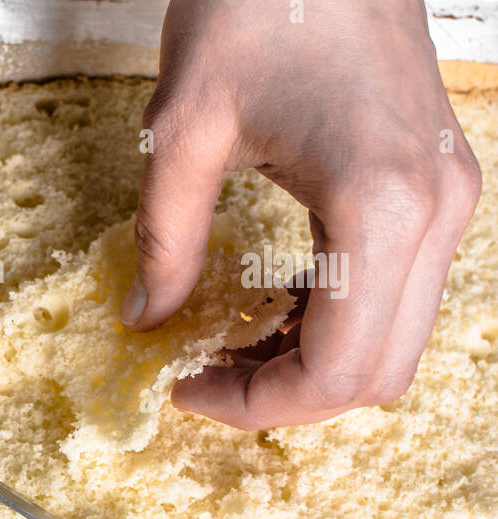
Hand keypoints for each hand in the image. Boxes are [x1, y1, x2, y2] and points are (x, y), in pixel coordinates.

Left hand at [124, 0, 480, 427]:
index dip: (256, 404)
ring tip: (228, 345)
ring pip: (395, 340)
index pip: (338, 369)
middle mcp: (436, 212)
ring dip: (311, 362)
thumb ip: (164, 240)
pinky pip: (397, 292)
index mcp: (382, 207)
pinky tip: (272, 306)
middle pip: (378, 372)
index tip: (186, 387)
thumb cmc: (258, 3)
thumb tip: (144, 318)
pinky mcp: (437, 183)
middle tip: (204, 375)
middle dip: (286, 395)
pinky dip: (335, 319)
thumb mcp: (183, 131)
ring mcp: (447, 197)